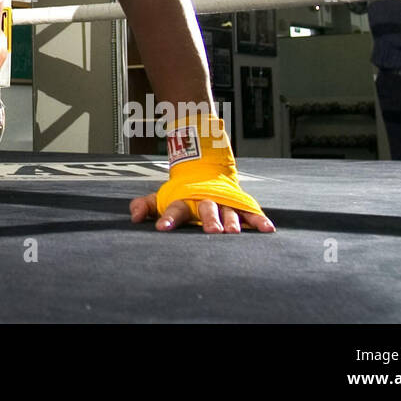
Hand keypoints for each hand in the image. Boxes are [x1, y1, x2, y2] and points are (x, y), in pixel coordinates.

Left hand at [129, 193, 274, 232]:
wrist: (204, 168)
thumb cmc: (181, 191)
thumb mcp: (160, 197)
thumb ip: (145, 205)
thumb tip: (133, 217)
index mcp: (184, 200)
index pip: (174, 209)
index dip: (168, 218)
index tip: (162, 227)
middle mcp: (204, 200)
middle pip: (206, 209)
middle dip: (208, 219)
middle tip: (211, 230)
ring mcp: (223, 201)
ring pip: (228, 211)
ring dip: (231, 221)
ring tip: (233, 232)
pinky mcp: (239, 204)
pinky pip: (250, 213)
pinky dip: (259, 220)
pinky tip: (267, 229)